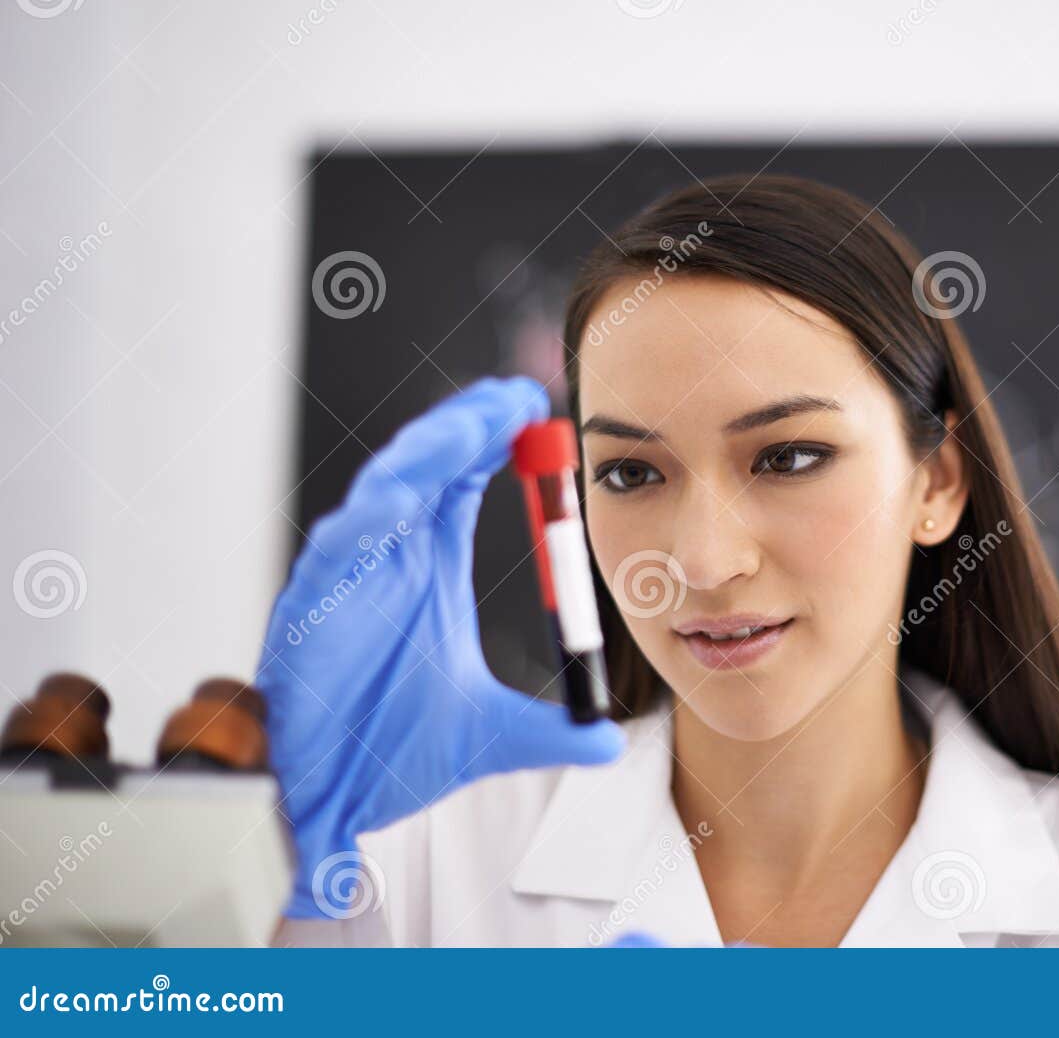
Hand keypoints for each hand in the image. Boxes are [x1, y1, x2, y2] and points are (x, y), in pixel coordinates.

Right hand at [255, 376, 623, 918]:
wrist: (328, 801)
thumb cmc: (391, 753)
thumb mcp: (492, 735)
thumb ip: (552, 731)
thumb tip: (609, 741)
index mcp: (429, 564)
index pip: (464, 479)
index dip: (495, 438)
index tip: (537, 406)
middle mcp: (389, 556)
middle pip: (428, 466)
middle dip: (468, 425)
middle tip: (514, 397)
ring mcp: (348, 577)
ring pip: (383, 492)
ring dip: (426, 456)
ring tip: (470, 428)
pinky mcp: (309, 605)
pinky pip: (336, 549)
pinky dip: (366, 521)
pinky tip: (402, 498)